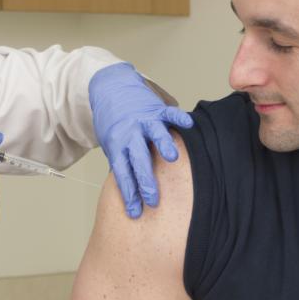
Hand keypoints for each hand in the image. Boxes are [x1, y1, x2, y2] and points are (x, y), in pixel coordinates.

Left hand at [89, 62, 192, 217]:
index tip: (134, 212)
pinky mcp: (155, 109)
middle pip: (138, 161)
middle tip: (153, 200)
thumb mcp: (110, 143)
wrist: (109, 87)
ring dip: (163, 145)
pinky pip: (169, 114)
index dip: (128, 194)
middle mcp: (130, 134)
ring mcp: (143, 121)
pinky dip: (179, 118)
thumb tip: (130, 188)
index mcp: (117, 145)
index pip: (122, 174)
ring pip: (154, 134)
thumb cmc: (112, 120)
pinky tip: (188, 125)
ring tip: (172, 158)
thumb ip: (121, 161)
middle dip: (145, 182)